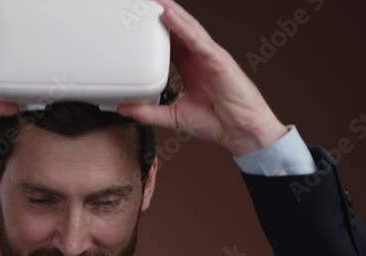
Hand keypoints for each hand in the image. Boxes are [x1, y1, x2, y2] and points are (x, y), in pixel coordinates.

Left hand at [115, 0, 287, 156]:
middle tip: (142, 3)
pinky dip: (183, 27)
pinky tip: (169, 15)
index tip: (135, 21)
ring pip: (186, 28)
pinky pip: (197, 40)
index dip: (153, 32)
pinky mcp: (218, 60)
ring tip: (154, 0)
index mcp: (190, 69)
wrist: (241, 133)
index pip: (168, 44)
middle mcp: (199, 59)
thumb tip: (124, 108)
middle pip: (177, 30)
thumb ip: (148, 112)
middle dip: (160, 15)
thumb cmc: (217, 123)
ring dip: (170, 12)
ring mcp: (209, 57)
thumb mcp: (173, 116)